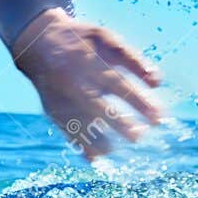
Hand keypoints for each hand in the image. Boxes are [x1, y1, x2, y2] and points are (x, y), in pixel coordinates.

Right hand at [11, 10, 163, 159]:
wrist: (38, 42)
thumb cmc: (81, 40)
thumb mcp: (107, 38)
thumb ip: (133, 59)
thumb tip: (157, 82)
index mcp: (93, 66)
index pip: (122, 88)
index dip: (141, 104)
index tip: (159, 119)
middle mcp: (77, 85)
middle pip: (102, 110)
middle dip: (122, 126)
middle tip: (139, 137)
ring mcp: (62, 99)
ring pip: (82, 125)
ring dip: (101, 141)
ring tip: (116, 151)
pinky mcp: (52, 110)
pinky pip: (66, 131)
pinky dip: (80, 146)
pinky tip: (95, 159)